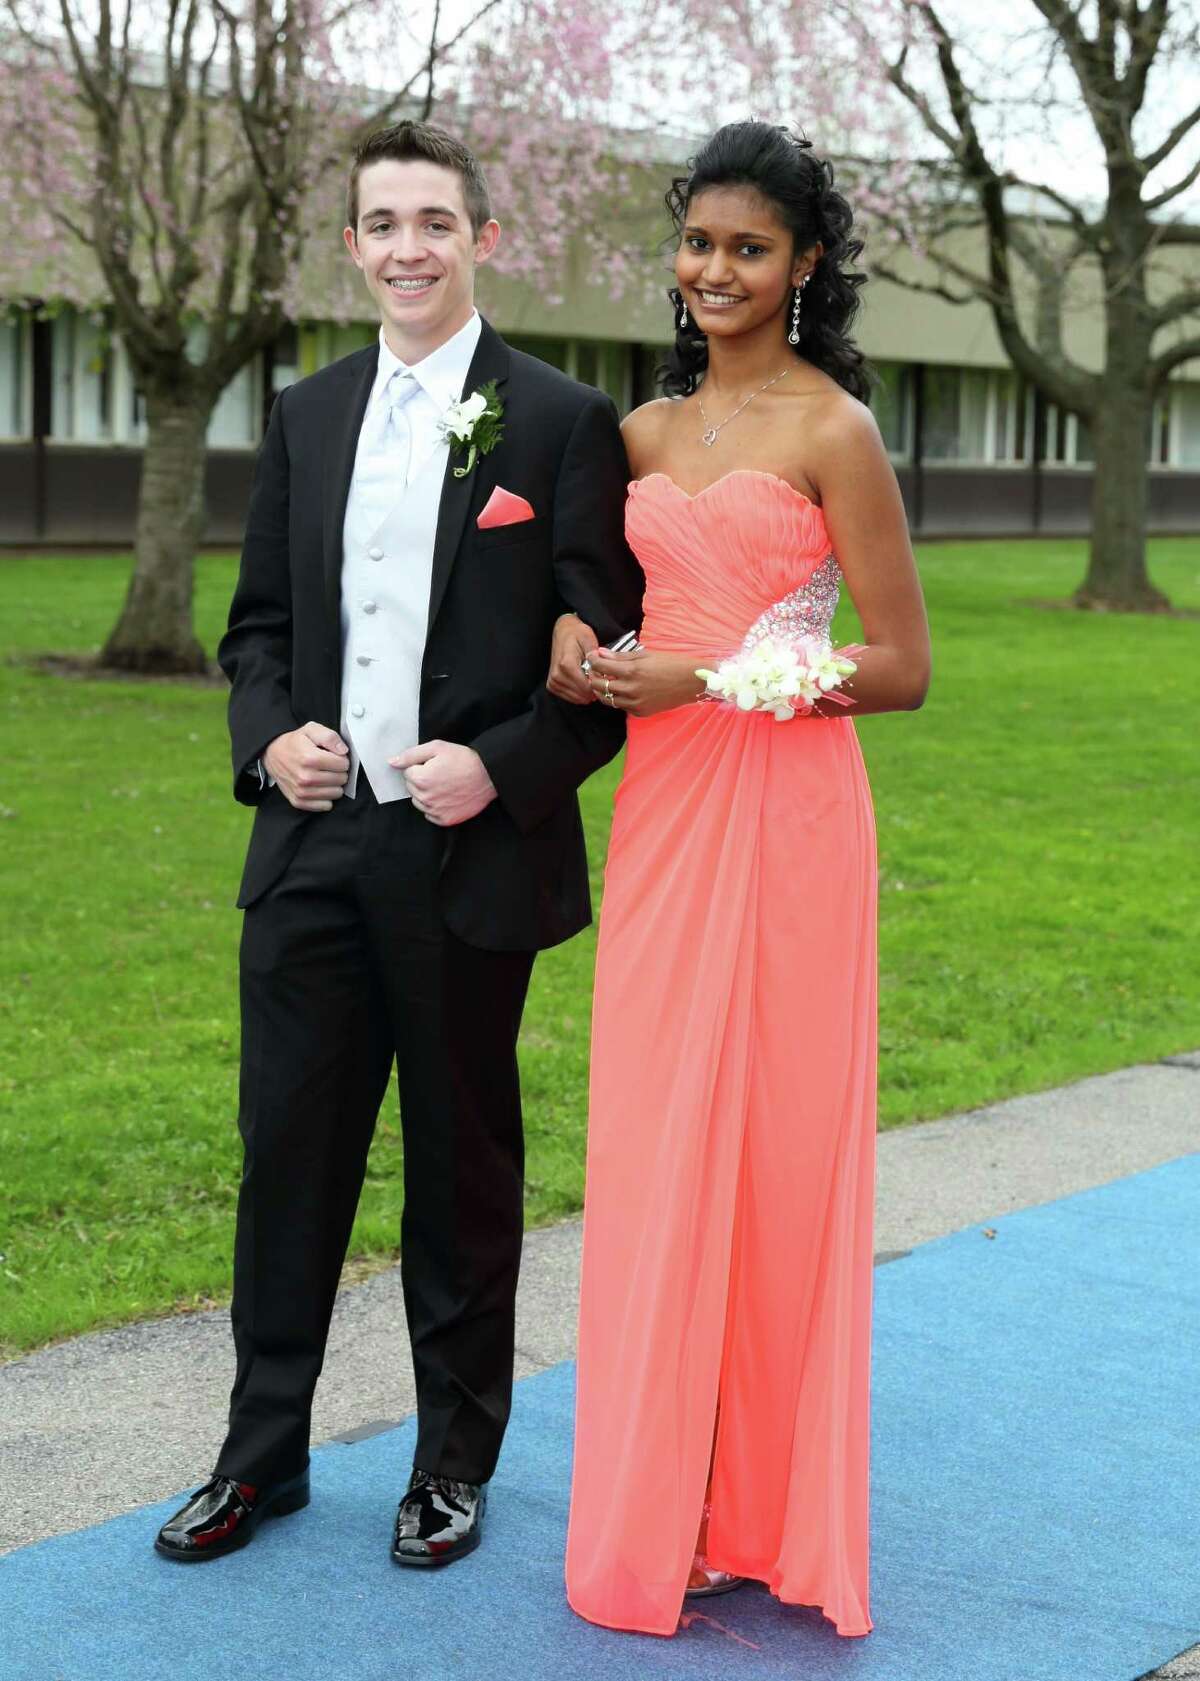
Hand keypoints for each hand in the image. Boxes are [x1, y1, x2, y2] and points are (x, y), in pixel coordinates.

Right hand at [263, 721, 349, 811]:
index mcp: (310, 758)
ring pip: (336, 793)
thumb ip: (330, 737)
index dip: (342, 759)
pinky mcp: (299, 801)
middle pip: (341, 779)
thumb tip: (343, 751)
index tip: (334, 756)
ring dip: (334, 785)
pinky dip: (326, 797)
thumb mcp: (311, 730)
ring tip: (325, 775)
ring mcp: (301, 791)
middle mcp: (305, 777)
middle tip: (329, 766)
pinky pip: (326, 806)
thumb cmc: (295, 742)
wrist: (272, 754)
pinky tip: (320, 787)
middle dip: (339, 771)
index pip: (343, 764)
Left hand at [390, 740, 497, 825]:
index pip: (408, 773)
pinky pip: (430, 814)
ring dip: (426, 794)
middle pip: (411, 788)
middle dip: (422, 780)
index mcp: (421, 779)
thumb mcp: (437, 748)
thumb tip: (391, 762)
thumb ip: (411, 755)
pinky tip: (447, 797)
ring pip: (419, 802)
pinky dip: (435, 807)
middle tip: (441, 773)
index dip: (421, 766)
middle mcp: (425, 798)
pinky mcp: (445, 820)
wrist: (489, 775)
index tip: (435, 764)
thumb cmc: (464, 759)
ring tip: (444, 785)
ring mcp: (435, 811)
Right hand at [547, 613, 598, 704]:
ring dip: (587, 693)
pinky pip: (569, 697)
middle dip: (594, 690)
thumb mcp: (588, 638)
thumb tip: (601, 669)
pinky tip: (584, 685)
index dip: (598, 686)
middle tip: (601, 681)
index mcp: (566, 664)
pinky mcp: (552, 685)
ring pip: (576, 698)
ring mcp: (553, 681)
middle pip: (582, 694)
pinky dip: (579, 694)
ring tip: (592, 681)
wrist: (563, 632)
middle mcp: (557, 674)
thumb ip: (594, 655)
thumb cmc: (576, 634)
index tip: (605, 679)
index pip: (586, 686)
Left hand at [585, 647, 707, 717]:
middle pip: (599, 685)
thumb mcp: (646, 655)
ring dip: (602, 690)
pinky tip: (620, 691)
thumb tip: (601, 653)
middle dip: (593, 676)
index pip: (601, 666)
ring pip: (607, 700)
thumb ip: (621, 656)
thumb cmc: (671, 663)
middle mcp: (631, 689)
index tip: (591, 657)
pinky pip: (621, 707)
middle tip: (594, 670)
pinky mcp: (641, 712)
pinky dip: (616, 699)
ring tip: (604, 681)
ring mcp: (635, 703)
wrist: (692, 682)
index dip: (592, 660)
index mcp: (632, 671)